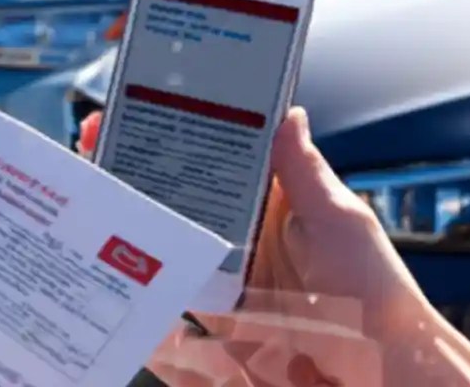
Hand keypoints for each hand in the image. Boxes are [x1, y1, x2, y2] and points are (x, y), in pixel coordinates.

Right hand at [78, 109, 469, 386]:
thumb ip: (305, 172)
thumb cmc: (374, 292)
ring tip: (87, 201)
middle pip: (175, 200)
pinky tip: (104, 277)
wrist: (382, 370)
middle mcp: (241, 239)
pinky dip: (137, 300)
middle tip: (92, 146)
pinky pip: (168, 312)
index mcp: (270, 204)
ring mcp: (225, 285)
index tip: (136, 109)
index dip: (175, 135)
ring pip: (163, 251)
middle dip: (131, 175)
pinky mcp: (217, 332)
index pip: (212, 159)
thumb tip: (288, 111)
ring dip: (123, 230)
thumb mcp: (341, 222)